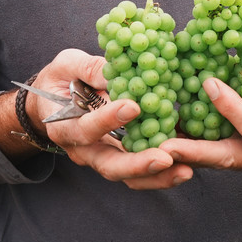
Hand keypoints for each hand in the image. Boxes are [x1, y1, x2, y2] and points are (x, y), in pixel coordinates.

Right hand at [13, 49, 194, 190]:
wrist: (54, 103)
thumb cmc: (60, 80)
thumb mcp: (67, 65)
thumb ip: (88, 68)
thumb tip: (114, 69)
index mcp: (65, 127)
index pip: (86, 128)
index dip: (108, 120)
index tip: (134, 106)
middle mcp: (84, 150)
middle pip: (110, 166)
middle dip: (138, 164)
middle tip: (166, 158)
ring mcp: (104, 157)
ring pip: (129, 176)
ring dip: (157, 176)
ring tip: (185, 170)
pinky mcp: (122, 157)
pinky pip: (141, 172)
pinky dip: (163, 173)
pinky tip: (187, 166)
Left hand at [159, 9, 241, 173]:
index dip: (232, 107)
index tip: (209, 82)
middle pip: (229, 159)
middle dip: (195, 152)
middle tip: (162, 145)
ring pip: (217, 162)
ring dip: (186, 153)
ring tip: (152, 142)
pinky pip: (215, 156)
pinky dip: (191, 149)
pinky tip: (164, 136)